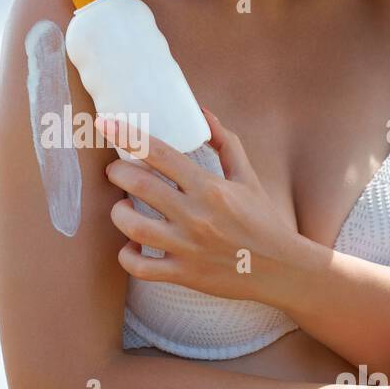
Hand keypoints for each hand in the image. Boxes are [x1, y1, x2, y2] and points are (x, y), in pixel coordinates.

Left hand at [96, 107, 301, 303]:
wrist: (283, 270)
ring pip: (132, 227)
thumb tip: (202, 113)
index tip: (106, 124)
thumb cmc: (263, 220)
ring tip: (121, 207)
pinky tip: (131, 245)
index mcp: (210, 187)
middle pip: (139, 185)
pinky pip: (140, 267)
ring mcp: (188, 247)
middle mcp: (196, 216)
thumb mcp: (247, 177)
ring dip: (117, 213)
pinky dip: (126, 255)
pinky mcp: (184, 275)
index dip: (128, 135)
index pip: (161, 153)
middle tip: (115, 171)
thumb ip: (226, 143)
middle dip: (116, 173)